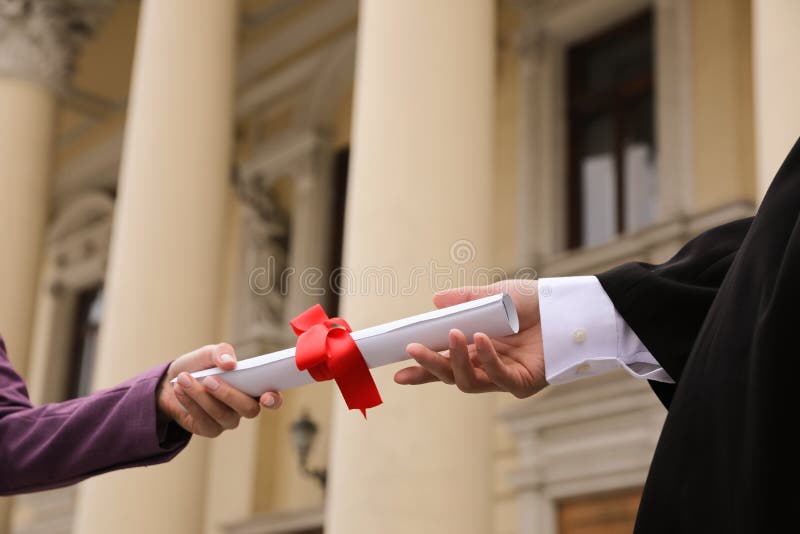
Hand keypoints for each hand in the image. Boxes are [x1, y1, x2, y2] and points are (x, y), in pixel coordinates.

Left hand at [157, 343, 282, 437]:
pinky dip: (190, 403)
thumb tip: (230, 364)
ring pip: (222, 415)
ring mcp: (228, 420)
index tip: (265, 396)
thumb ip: (221, 352)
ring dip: (201, 396)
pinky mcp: (209, 429)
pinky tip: (180, 390)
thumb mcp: (209, 352)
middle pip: (248, 409)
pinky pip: (204, 421)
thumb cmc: (199, 366)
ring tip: (184, 378)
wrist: (172, 381)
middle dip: (228, 394)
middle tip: (208, 378)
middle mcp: (244, 407)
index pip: (273, 399)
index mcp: (253, 387)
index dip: (274, 400)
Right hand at [394, 279, 547, 398]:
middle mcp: (488, 367)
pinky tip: (481, 340)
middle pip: (451, 375)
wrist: (569, 306)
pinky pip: (499, 377)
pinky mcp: (525, 382)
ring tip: (453, 335)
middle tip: (411, 351)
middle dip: (429, 365)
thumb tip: (435, 301)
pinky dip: (487, 359)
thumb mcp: (495, 295)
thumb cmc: (535, 302)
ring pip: (469, 381)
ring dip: (456, 359)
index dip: (421, 369)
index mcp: (477, 349)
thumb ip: (466, 300)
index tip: (397, 371)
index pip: (444, 363)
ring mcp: (505, 377)